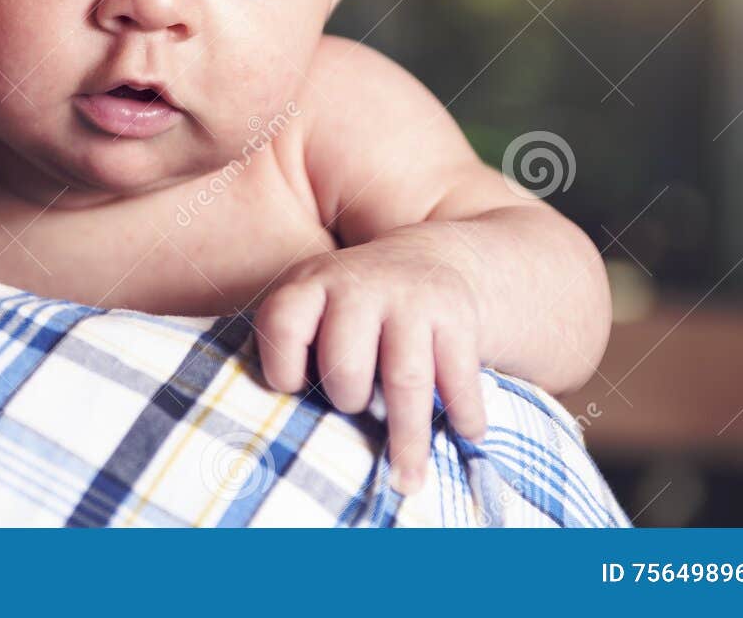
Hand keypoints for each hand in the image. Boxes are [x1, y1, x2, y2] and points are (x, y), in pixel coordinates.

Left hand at [253, 237, 488, 495]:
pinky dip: (464, 413)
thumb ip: (292, 350)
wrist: (424, 259)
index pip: (283, 324)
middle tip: (352, 409)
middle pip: (345, 362)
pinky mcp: (456, 317)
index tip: (292, 388)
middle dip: (347, 398)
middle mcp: (360, 287)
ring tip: (407, 483)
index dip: (281, 366)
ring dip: (408, 439)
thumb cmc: (352, 307)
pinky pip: (458, 377)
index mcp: (312, 284)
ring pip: (406, 379)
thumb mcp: (313, 306)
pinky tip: (466, 436)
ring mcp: (412, 300)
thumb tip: (276, 428)